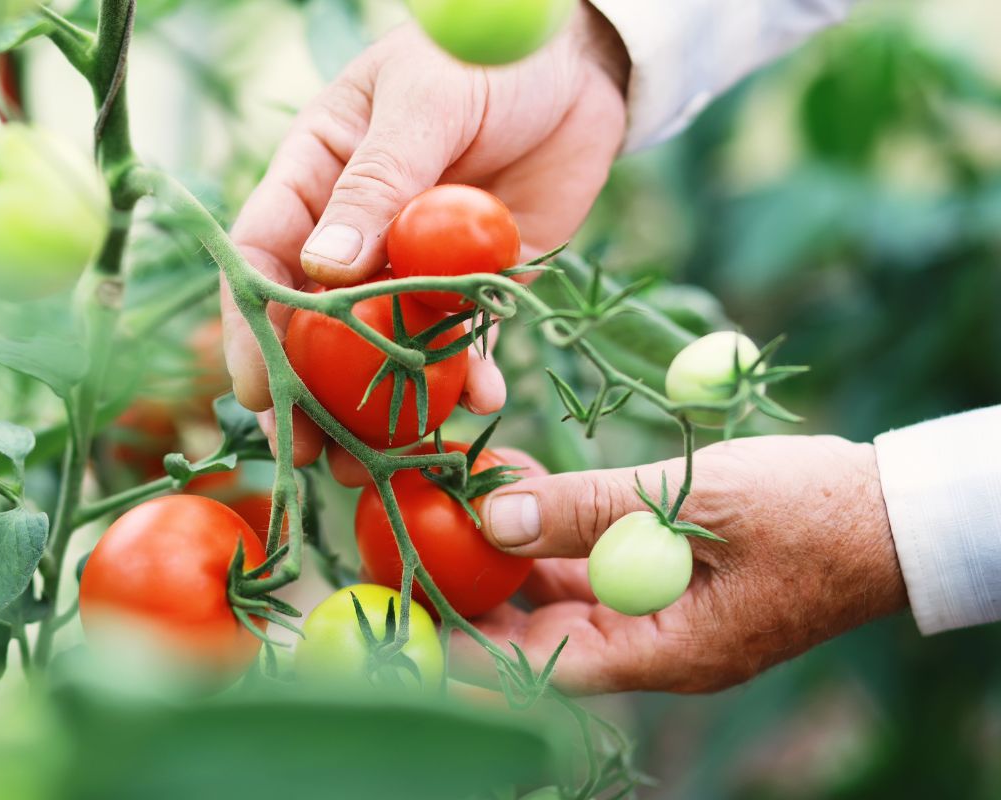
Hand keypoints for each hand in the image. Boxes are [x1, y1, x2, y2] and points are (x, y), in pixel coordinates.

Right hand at [222, 3, 629, 481]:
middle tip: (311, 450)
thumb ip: (377, 184)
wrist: (579, 69)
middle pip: (316, 321)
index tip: (255, 386)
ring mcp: (413, 264)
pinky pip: (463, 340)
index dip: (252, 323)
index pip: (263, 254)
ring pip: (385, 345)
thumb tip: (321, 267)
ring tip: (381, 458)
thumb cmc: (484, 60)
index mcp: (316, 175)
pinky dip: (470, 376)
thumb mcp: (424, 105)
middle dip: (310, 389)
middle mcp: (355, 231)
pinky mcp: (473, 284)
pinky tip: (482, 401)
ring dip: (381, 404)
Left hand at [455, 436, 908, 693]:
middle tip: (417, 544)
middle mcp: (654, 643)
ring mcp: (663, 611)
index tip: (412, 620)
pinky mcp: (669, 576)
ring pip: (564, 587)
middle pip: (543, 628)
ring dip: (515, 542)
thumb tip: (495, 516)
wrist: (890, 510)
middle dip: (482, 587)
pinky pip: (597, 558)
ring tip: (461, 493)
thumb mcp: (693, 500)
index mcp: (666, 653)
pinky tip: (520, 479)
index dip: (473, 647)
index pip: (544, 669)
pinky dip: (559, 522)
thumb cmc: (810, 513)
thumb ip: (589, 507)